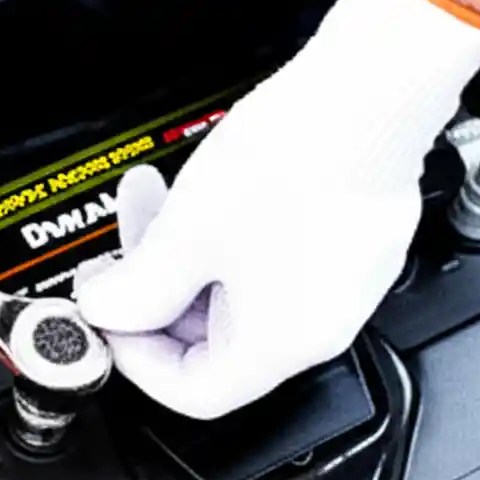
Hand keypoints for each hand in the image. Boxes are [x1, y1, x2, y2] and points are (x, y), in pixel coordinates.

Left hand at [74, 0, 479, 418]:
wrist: (373, 86)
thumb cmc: (302, 156)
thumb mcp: (188, 232)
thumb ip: (136, 287)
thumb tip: (107, 309)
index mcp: (282, 343)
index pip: (194, 393)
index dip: (136, 359)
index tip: (110, 317)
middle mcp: (318, 325)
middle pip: (210, 340)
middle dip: (153, 292)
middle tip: (118, 255)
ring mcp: (337, 282)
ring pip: (234, 292)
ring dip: (181, 253)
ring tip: (151, 199)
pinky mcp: (344, 241)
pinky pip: (268, 260)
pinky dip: (222, 236)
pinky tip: (202, 191)